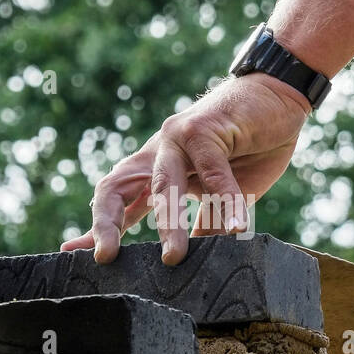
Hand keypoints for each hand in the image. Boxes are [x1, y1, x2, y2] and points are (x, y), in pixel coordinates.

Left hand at [60, 73, 309, 263]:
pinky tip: (235, 228)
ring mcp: (177, 137)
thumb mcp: (225, 195)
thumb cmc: (252, 145)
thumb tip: (195, 258)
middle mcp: (158, 151)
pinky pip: (212, 173)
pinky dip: (225, 202)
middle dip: (106, 223)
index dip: (98, 228)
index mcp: (157, 169)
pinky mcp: (204, 128)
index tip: (73, 253)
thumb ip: (206, 222)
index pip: (118, 201)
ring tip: (174, 258)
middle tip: (107, 258)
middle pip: (117, 186)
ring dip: (169, 224)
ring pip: (164, 186)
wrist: (280, 95)